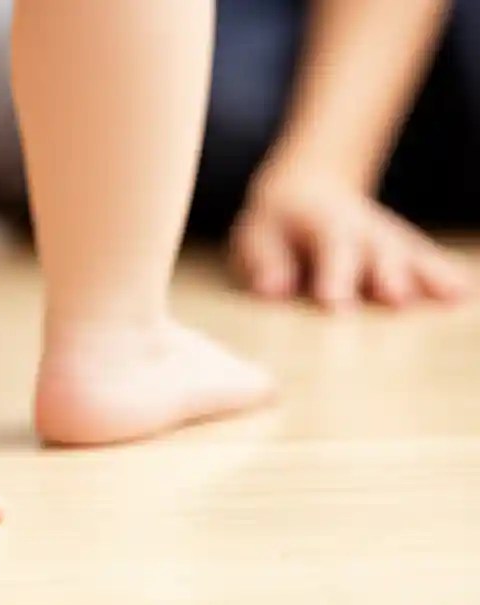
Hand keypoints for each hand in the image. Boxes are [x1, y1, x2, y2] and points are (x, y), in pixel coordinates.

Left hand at [230, 171, 471, 309]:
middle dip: (388, 276)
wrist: (310, 187)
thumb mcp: (258, 233)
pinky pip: (428, 263)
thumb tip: (273, 290)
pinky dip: (445, 277)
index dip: (334, 275)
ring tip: (453, 297)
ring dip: (430, 277)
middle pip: (380, 253)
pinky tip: (464, 294)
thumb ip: (266, 261)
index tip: (334, 304)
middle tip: (396, 300)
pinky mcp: (405, 251)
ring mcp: (389, 239)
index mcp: (325, 224)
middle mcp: (365, 229)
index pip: (331, 250)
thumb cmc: (278, 221)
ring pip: (411, 256)